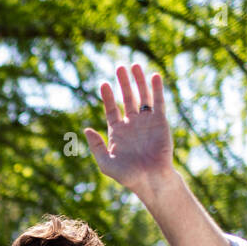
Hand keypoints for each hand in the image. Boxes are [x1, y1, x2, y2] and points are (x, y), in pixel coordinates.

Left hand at [83, 64, 174, 196]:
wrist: (150, 180)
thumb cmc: (127, 175)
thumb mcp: (105, 162)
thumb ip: (95, 146)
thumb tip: (86, 129)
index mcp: (117, 132)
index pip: (111, 109)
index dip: (108, 96)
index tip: (104, 83)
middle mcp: (132, 124)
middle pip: (127, 98)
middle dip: (123, 83)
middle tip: (119, 67)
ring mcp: (146, 122)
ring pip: (142, 97)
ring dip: (138, 81)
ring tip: (135, 65)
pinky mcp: (160, 122)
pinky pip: (158, 102)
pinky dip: (156, 89)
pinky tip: (154, 76)